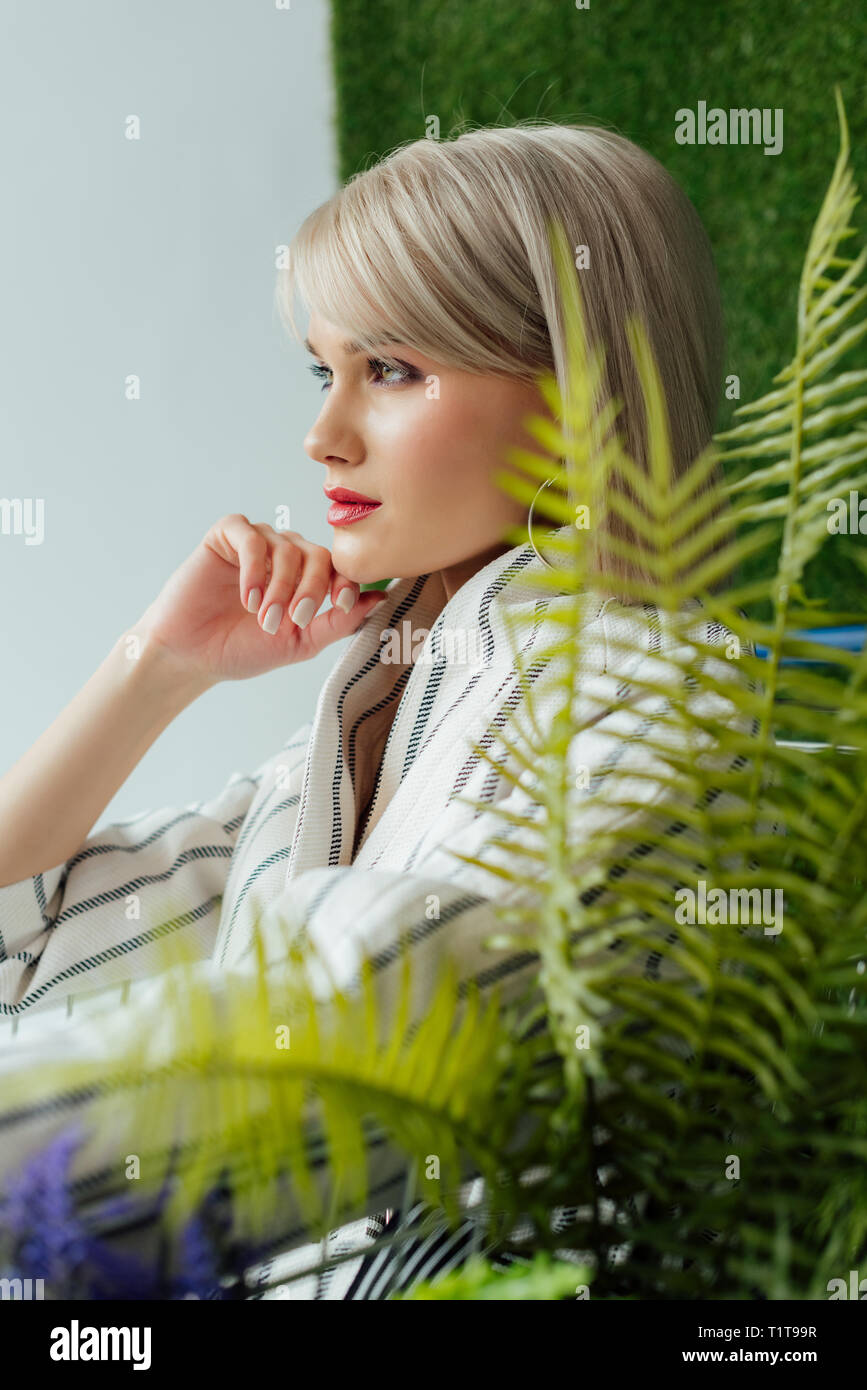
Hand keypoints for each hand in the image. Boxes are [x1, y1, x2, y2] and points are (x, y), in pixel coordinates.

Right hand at [133, 514, 387, 682]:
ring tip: (262, 618)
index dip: (345, 582)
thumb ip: (338, 621)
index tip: (340, 604)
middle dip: (310, 589)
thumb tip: (379, 599)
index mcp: (305, 577)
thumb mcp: (300, 643)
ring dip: (279, 587)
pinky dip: (254, 568)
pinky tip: (247, 598)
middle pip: (318, 554)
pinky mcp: (225, 536)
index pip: (338, 566)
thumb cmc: (242, 649)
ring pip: (287, 547)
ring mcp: (256, 542)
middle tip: (293, 619)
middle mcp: (284, 554)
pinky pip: (251, 536)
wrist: (192, 655)